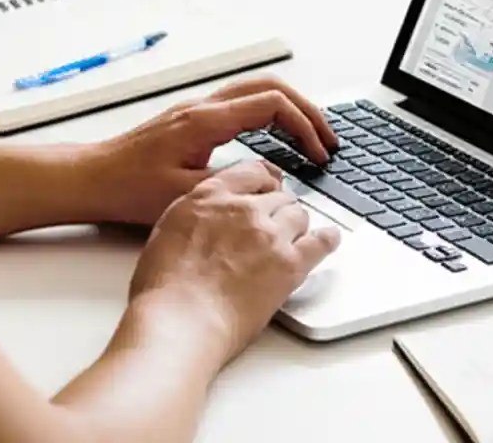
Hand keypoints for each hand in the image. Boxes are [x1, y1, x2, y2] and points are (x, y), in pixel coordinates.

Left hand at [81, 76, 338, 225]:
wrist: (91, 178)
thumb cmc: (127, 188)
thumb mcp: (186, 195)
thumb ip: (234, 185)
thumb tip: (273, 180)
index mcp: (206, 121)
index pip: (272, 104)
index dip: (304, 126)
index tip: (318, 153)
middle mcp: (204, 107)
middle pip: (271, 87)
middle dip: (307, 110)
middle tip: (328, 138)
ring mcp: (198, 109)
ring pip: (257, 90)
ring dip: (290, 109)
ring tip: (310, 136)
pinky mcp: (193, 119)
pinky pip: (243, 103)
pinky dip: (270, 114)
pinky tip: (276, 138)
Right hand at [129, 161, 339, 361]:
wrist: (181, 321)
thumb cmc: (165, 288)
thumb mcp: (168, 230)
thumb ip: (197, 213)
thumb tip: (210, 214)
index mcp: (211, 196)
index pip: (251, 172)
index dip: (264, 182)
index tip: (267, 189)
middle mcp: (243, 209)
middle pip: (278, 196)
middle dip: (277, 210)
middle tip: (274, 225)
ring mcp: (270, 235)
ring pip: (299, 215)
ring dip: (296, 227)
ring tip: (291, 240)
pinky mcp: (289, 264)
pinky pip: (321, 242)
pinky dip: (326, 240)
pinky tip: (328, 240)